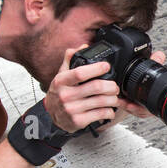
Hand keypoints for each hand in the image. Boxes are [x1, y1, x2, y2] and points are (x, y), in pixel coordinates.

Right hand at [44, 49, 166, 131]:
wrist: (52, 115)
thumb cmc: (59, 93)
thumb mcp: (61, 74)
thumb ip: (71, 59)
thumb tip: (83, 46)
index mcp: (61, 81)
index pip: (80, 73)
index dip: (97, 68)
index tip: (106, 66)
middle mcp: (65, 95)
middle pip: (96, 87)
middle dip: (111, 86)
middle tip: (114, 86)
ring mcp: (71, 109)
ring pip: (101, 101)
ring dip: (113, 99)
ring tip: (114, 97)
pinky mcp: (78, 121)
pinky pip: (101, 114)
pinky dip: (110, 111)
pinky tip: (109, 109)